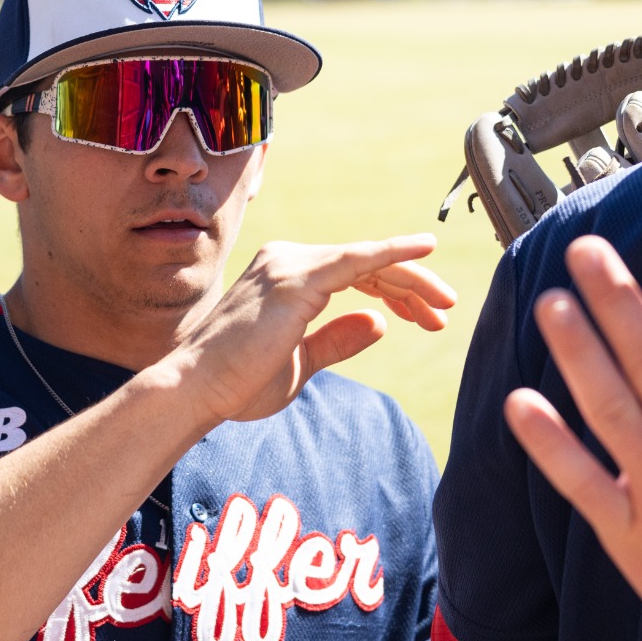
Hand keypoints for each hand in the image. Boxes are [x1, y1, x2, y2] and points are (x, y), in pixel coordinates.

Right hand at [166, 235, 455, 428]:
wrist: (196, 390)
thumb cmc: (237, 384)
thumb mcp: (301, 362)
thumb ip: (338, 339)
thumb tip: (378, 322)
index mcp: (286, 276)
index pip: (354, 273)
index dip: (395, 291)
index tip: (428, 316)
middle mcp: (286, 260)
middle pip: (365, 264)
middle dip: (411, 286)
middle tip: (445, 310)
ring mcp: (289, 264)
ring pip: (367, 261)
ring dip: (411, 280)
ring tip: (444, 304)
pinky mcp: (296, 278)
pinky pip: (356, 260)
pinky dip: (392, 253)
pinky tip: (424, 250)